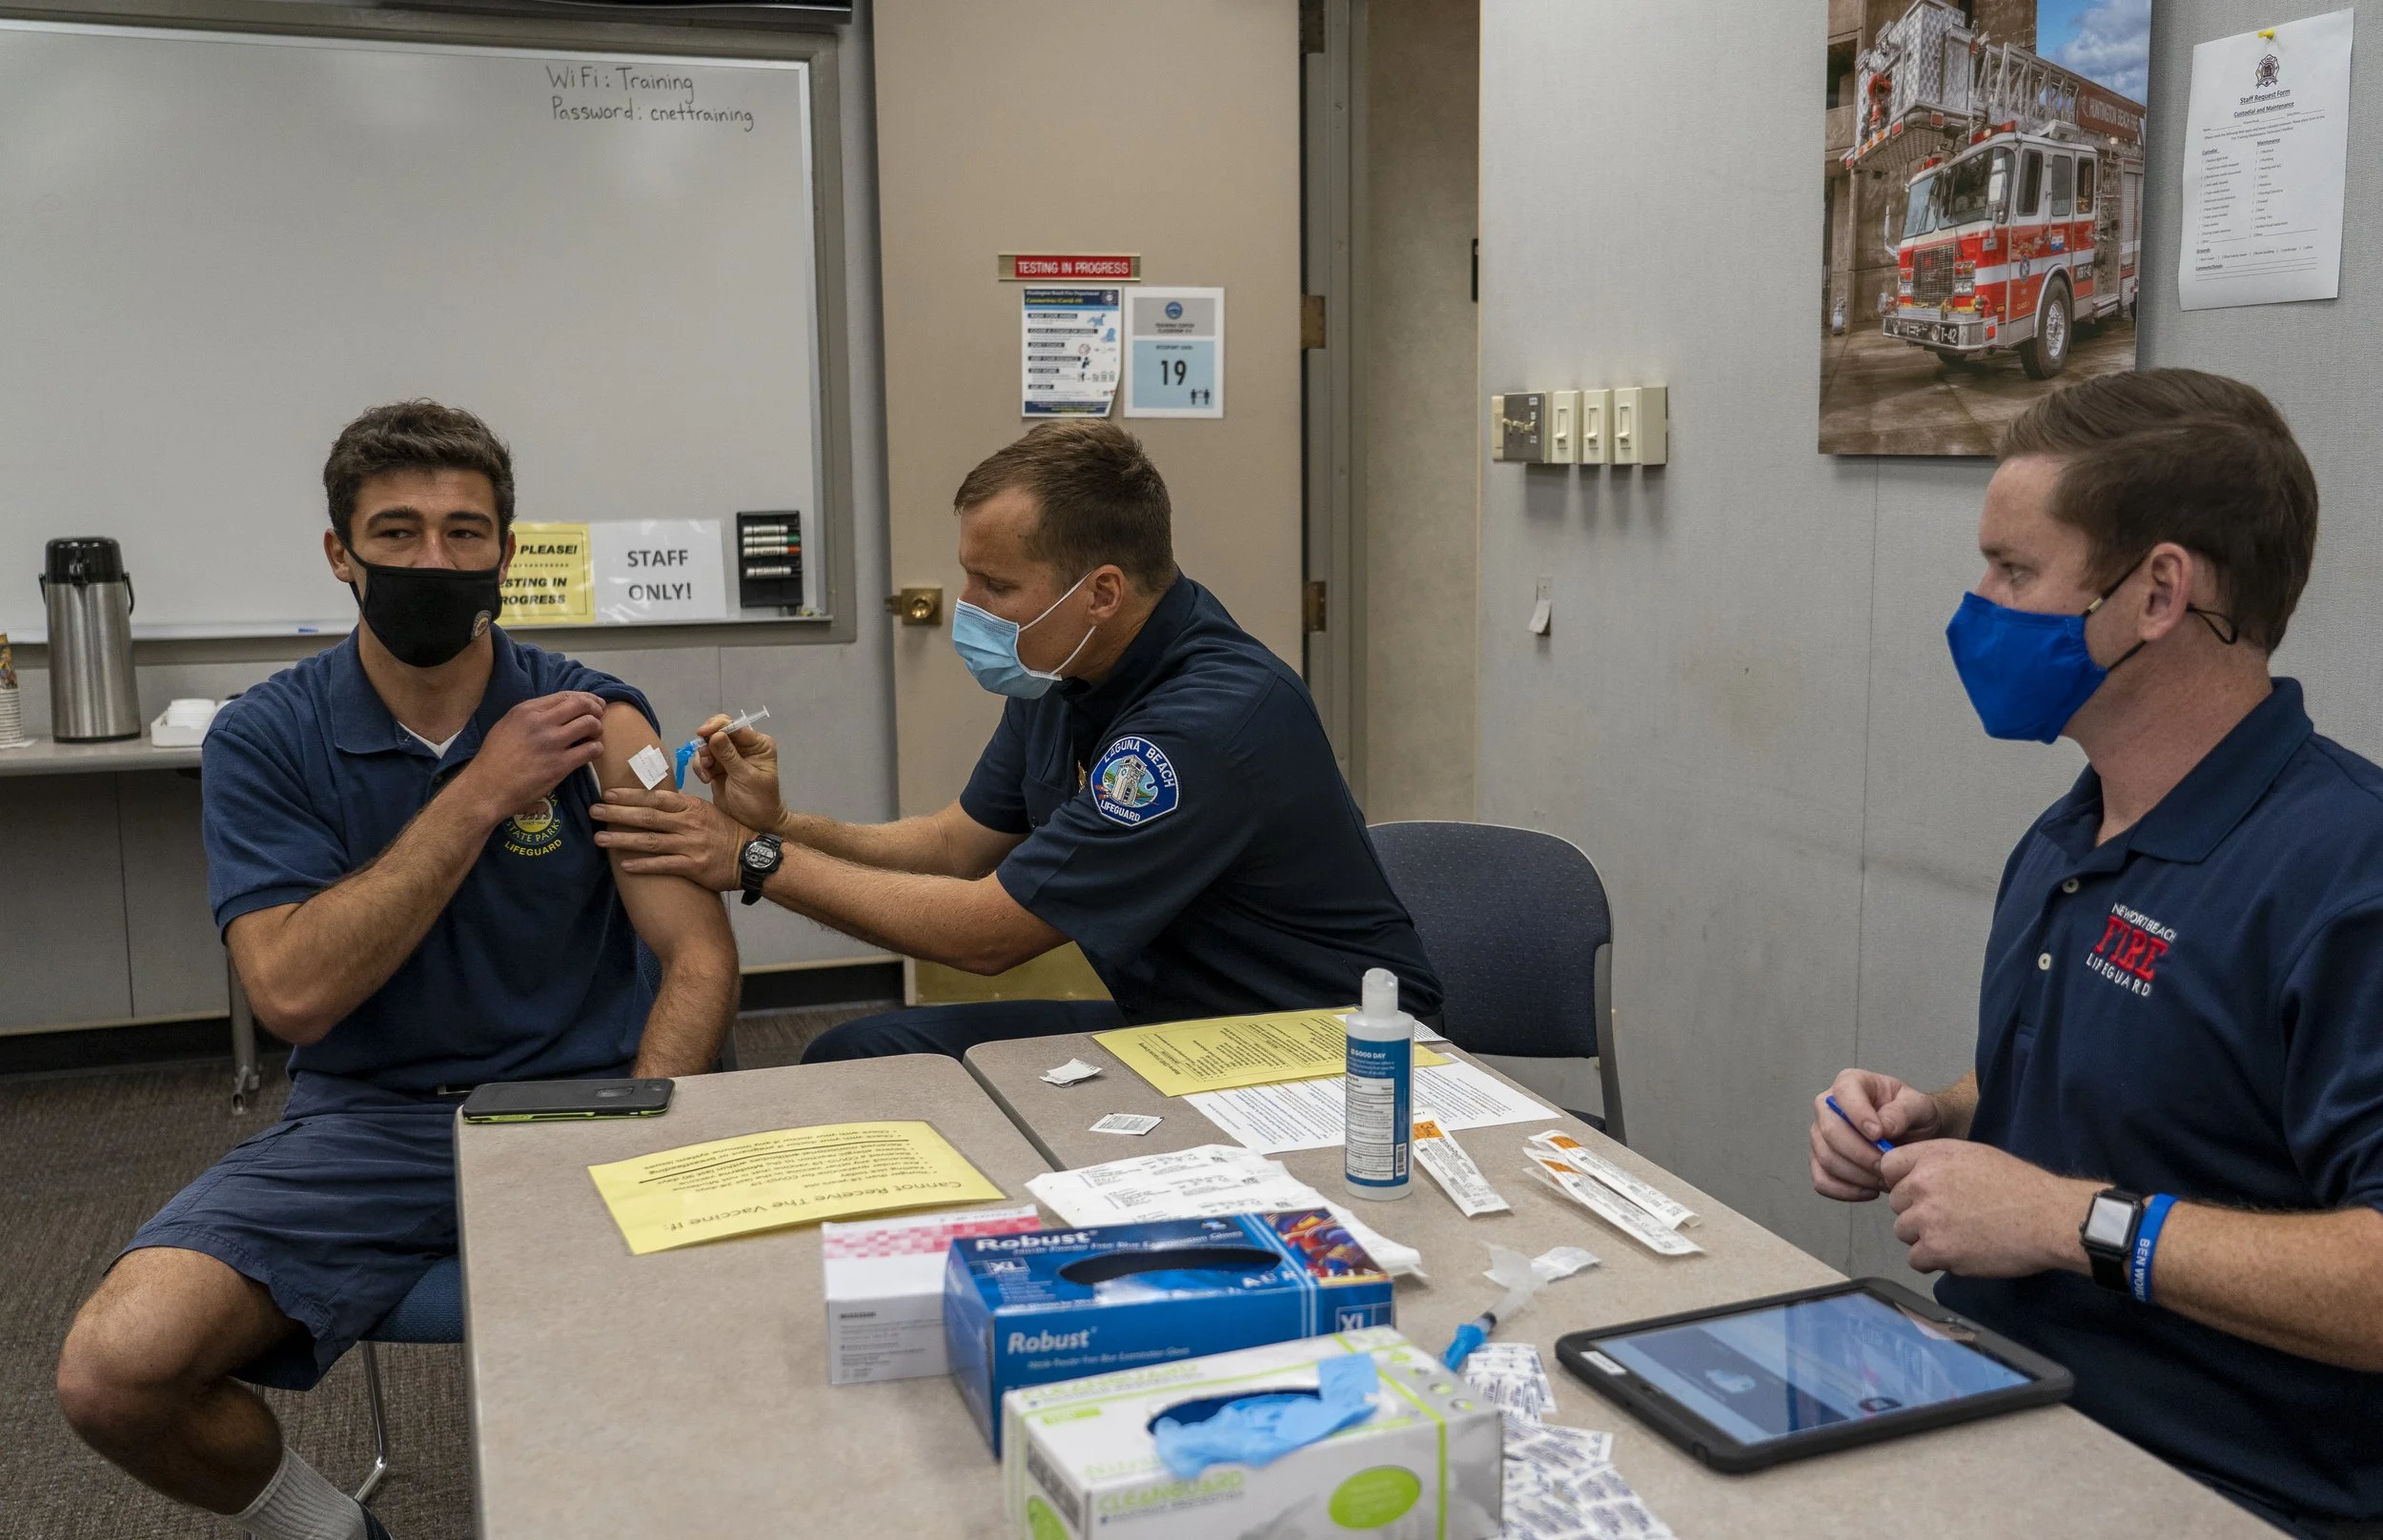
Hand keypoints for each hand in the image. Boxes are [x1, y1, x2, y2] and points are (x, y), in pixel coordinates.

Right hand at [455, 691, 605, 826]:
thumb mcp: (506, 726)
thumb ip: (530, 716)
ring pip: (590, 724)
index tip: (593, 704)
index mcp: (526, 711)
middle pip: (582, 705)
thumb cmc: (494, 759)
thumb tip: (556, 712)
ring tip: (593, 737)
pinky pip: (591, 749)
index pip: (565, 696)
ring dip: (598, 729)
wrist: (486, 788)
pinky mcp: (560, 764)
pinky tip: (591, 753)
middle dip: (596, 709)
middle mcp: (540, 722)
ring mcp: (552, 743)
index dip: (585, 698)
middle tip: (599, 718)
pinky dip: (596, 749)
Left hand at [591, 788, 751, 891]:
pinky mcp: (694, 866)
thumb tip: (652, 800)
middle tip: (594, 811)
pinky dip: (643, 865)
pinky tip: (624, 865)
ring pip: (651, 840)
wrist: (750, 857)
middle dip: (618, 813)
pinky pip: (663, 865)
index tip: (608, 793)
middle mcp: (689, 823)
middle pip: (647, 816)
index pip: (656, 797)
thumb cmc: (725, 832)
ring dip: (622, 839)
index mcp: (691, 806)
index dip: (630, 795)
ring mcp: (691, 844)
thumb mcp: (705, 811)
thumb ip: (680, 807)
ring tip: (599, 838)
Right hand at [691, 714, 785, 834]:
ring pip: (707, 745)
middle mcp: (744, 746)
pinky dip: (700, 767)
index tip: (702, 734)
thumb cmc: (758, 801)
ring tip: (707, 774)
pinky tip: (706, 780)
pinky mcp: (717, 767)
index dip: (717, 727)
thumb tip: (715, 735)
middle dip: (708, 743)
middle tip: (705, 758)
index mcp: (758, 744)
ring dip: (703, 757)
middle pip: (718, 731)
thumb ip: (729, 756)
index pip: (735, 727)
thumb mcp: (745, 778)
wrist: (754, 823)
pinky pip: (703, 759)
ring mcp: (729, 756)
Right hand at [1809, 1068, 1950, 1201]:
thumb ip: (1903, 1112)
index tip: (1879, 1135)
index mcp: (1851, 1083)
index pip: (1844, 1094)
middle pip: (1830, 1131)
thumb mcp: (1920, 1106)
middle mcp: (1828, 1106)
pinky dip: (1846, 1191)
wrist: (1915, 1136)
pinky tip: (1871, 1191)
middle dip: (1861, 1154)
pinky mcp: (1820, 1160)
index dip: (1857, 1115)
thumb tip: (1882, 1127)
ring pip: (1826, 1158)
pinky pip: (1822, 1180)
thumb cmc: (1914, 1116)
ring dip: (1858, 1175)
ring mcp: (1820, 1134)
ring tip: (1885, 1178)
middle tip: (1888, 1166)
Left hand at [1881, 1140, 2095, 1276]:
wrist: (2049, 1218)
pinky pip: (1917, 1259)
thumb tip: (1912, 1178)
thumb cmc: (2019, 1187)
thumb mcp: (1974, 1156)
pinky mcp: (1938, 1249)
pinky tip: (1960, 1252)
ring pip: (1904, 1232)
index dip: (1902, 1182)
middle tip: (1951, 1218)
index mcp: (1933, 1156)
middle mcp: (1923, 1184)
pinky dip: (1935, 1260)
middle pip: (1896, 1204)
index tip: (1919, 1193)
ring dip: (1925, 1238)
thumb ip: (1937, 1164)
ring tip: (1959, 1235)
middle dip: (1917, 1212)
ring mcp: (1928, 1218)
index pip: (1888, 1167)